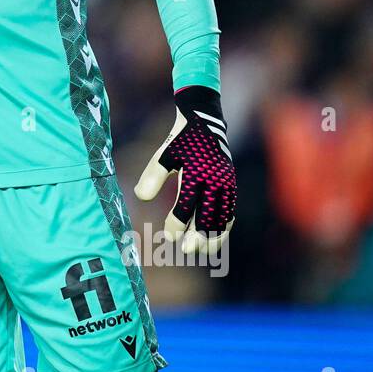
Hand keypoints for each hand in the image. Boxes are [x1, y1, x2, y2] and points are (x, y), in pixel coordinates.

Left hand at [134, 85, 236, 252]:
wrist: (206, 120)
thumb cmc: (180, 140)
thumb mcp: (164, 154)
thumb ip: (153, 175)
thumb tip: (141, 197)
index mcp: (196, 174)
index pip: (186, 207)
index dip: (177, 224)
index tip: (170, 237)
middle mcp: (214, 180)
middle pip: (208, 216)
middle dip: (199, 236)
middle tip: (188, 250)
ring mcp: (226, 183)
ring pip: (223, 216)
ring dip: (215, 235)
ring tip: (205, 251)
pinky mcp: (231, 183)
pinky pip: (230, 209)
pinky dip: (225, 224)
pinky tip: (217, 236)